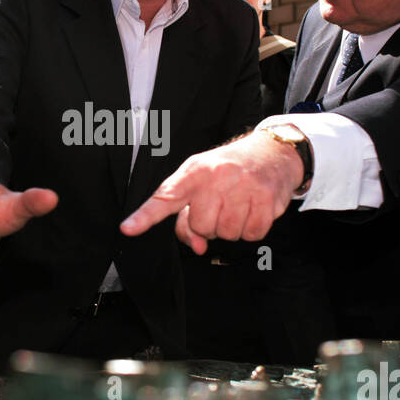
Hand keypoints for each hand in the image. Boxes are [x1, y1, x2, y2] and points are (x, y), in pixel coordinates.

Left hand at [120, 130, 303, 254]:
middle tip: (221, 205)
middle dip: (210, 224)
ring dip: (232, 227)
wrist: (272, 152)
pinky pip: (251, 235)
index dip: (145, 216)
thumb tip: (198, 247)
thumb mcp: (202, 182)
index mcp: (194, 172)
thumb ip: (189, 215)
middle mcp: (216, 177)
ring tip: (238, 204)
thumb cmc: (229, 170)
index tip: (127, 229)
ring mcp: (243, 187)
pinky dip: (251, 229)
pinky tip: (253, 209)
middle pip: (201, 227)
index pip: (165, 196)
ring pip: (227, 234)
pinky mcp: (266, 199)